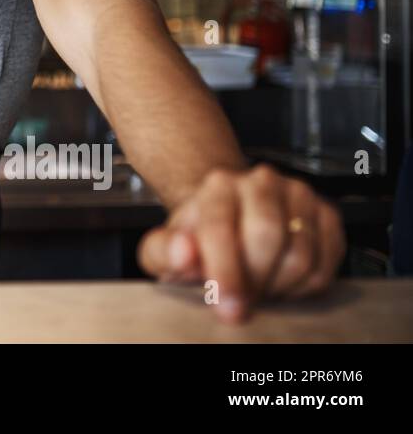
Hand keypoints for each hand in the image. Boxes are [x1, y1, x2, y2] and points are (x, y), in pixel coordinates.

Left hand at [138, 164, 345, 322]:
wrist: (228, 217)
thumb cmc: (197, 238)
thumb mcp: (165, 248)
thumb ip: (163, 252)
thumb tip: (183, 253)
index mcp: (218, 186)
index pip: (222, 228)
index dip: (225, 272)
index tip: (228, 307)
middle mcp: (261, 182)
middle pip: (268, 238)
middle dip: (254, 280)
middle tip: (242, 296)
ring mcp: (298, 195)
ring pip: (301, 256)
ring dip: (279, 286)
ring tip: (258, 285)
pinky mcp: (326, 214)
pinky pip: (326, 265)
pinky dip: (304, 287)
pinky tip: (282, 281)